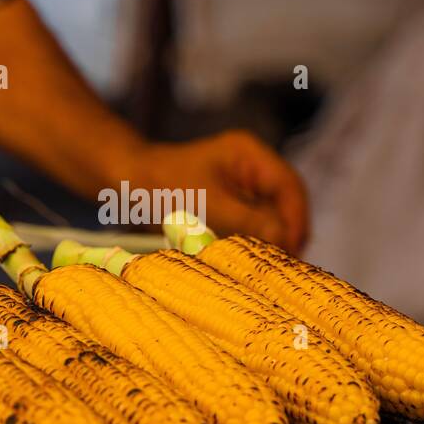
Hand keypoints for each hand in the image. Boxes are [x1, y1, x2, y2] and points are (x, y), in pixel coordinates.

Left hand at [131, 130, 309, 251]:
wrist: (126, 186)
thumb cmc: (161, 186)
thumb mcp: (207, 204)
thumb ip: (248, 220)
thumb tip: (287, 240)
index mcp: (250, 154)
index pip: (290, 187)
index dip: (296, 219)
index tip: (293, 250)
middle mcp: (252, 168)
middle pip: (285, 205)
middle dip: (286, 234)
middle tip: (285, 267)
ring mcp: (243, 187)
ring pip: (271, 219)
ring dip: (271, 242)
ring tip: (269, 269)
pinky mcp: (232, 206)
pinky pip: (253, 227)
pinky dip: (254, 244)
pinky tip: (250, 263)